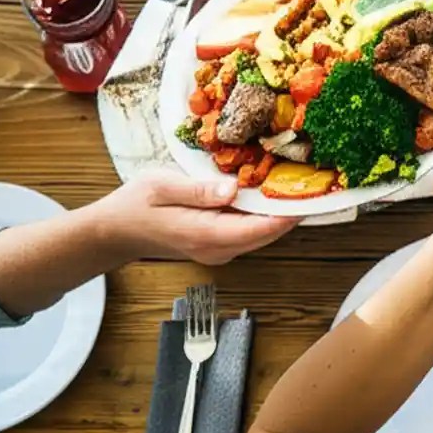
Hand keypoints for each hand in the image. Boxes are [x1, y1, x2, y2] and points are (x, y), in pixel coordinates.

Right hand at [87, 172, 297, 264]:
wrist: (116, 231)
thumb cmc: (135, 205)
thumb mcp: (161, 186)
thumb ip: (198, 189)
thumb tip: (233, 188)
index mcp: (206, 234)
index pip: (260, 228)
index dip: (289, 213)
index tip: (312, 194)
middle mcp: (219, 249)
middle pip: (268, 233)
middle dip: (293, 210)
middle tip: (317, 181)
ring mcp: (220, 250)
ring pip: (262, 233)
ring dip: (282, 212)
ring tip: (302, 183)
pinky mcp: (219, 244)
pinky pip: (250, 231)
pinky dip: (265, 214)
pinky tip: (274, 191)